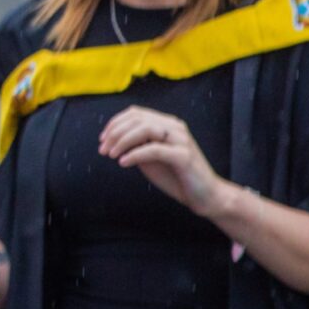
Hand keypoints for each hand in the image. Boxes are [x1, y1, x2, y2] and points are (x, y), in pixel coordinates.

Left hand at [100, 105, 230, 216]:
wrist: (205, 195)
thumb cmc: (177, 176)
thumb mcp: (150, 157)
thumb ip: (136, 145)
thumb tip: (112, 140)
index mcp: (167, 124)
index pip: (136, 113)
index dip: (115, 123)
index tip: (102, 139)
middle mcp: (175, 128)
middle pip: (138, 119)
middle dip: (115, 133)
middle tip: (103, 149)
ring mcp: (181, 140)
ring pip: (146, 129)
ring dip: (123, 141)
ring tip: (111, 155)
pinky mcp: (184, 156)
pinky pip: (154, 150)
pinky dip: (134, 154)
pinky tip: (122, 162)